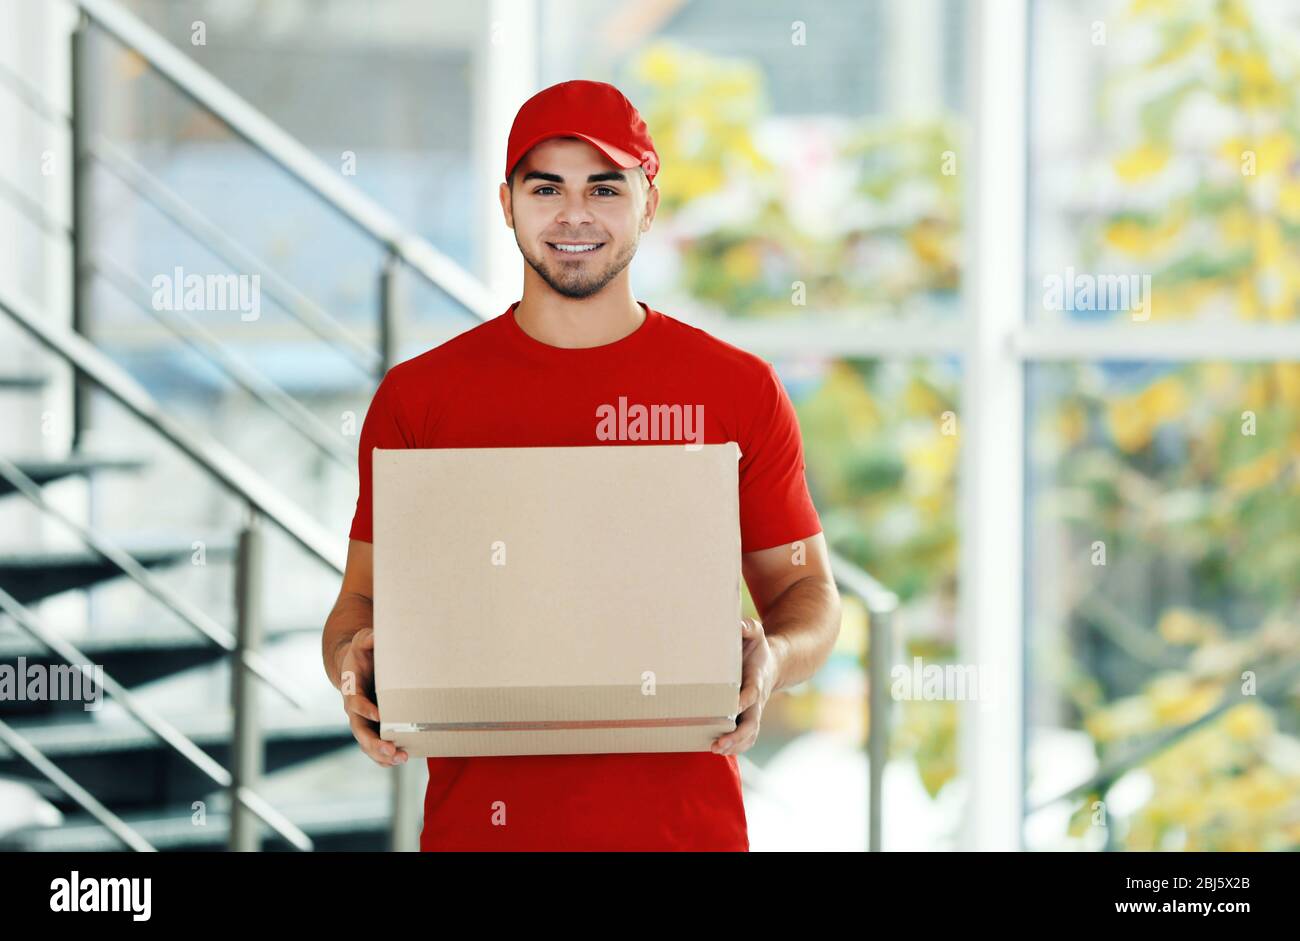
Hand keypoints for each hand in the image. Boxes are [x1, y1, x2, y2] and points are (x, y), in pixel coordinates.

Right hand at [338, 627, 407, 766]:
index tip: (381, 716)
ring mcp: (362, 721)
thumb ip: (367, 639)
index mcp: (351, 690)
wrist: (356, 666)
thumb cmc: (362, 653)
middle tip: (391, 750)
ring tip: (401, 759)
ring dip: (382, 754)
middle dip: (374, 742)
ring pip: (367, 743)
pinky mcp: (372, 726)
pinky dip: (385, 757)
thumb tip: (376, 634)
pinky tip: (401, 760)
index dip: (366, 710)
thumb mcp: (362, 641)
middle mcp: (354, 710)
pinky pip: (375, 746)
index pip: (355, 703)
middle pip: (359, 731)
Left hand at [711, 617, 778, 755]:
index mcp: (757, 680)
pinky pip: (746, 737)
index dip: (744, 701)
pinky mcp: (748, 718)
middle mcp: (757, 700)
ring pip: (749, 735)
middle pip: (751, 723)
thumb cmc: (757, 649)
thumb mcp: (755, 633)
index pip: (752, 693)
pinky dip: (735, 746)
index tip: (733, 706)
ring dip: (735, 745)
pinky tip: (717, 749)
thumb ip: (749, 627)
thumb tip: (738, 624)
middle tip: (719, 743)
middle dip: (737, 735)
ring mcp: (754, 712)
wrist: (774, 665)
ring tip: (715, 750)